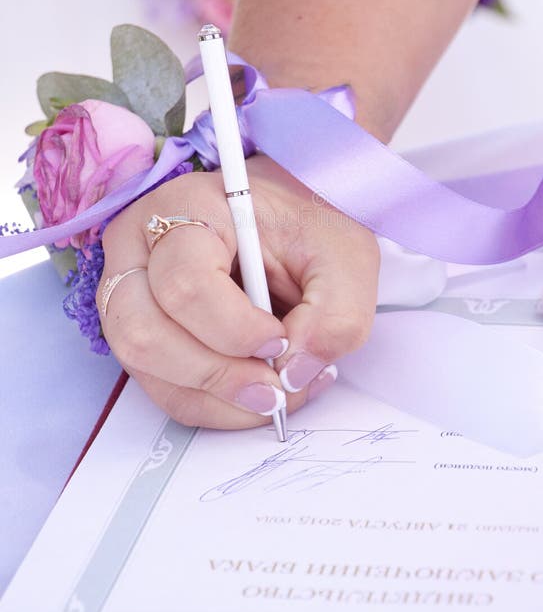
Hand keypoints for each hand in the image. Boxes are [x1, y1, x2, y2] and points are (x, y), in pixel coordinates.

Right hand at [97, 155, 378, 429]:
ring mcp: (127, 291)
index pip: (184, 282)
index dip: (235, 329)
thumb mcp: (345, 257)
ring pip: (144, 367)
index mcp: (188, 207)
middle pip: (143, 332)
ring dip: (215, 396)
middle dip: (217, 375)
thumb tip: (295, 374)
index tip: (281, 343)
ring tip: (273, 392)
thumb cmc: (303, 230)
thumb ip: (336, 314)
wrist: (281, 227)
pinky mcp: (139, 330)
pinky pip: (160, 386)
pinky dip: (211, 404)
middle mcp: (140, 248)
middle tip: (275, 387)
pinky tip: (255, 391)